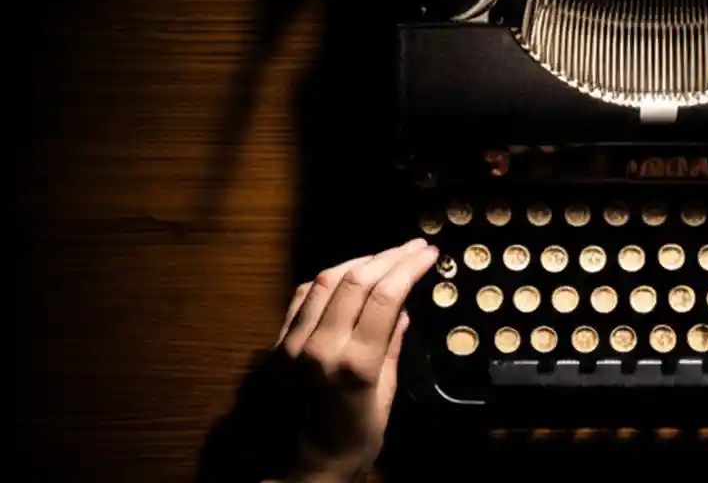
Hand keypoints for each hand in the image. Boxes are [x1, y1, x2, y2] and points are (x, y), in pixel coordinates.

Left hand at [274, 238, 438, 482]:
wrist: (307, 464)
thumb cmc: (357, 438)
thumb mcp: (386, 393)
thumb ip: (391, 344)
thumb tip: (403, 308)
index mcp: (353, 363)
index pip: (384, 296)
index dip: (409, 267)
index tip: (428, 253)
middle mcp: (319, 346)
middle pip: (355, 280)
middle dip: (389, 257)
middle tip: (414, 246)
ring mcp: (294, 342)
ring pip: (326, 280)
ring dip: (359, 261)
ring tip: (386, 256)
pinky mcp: (279, 343)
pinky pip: (304, 295)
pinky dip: (329, 278)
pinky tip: (349, 275)